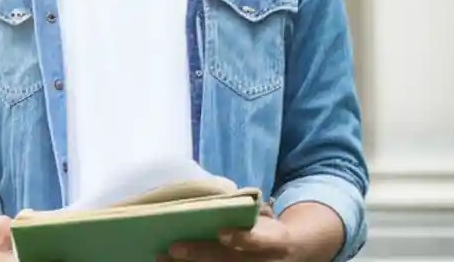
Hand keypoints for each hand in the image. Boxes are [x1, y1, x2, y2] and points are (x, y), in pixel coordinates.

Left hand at [162, 204, 297, 261]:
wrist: (293, 253)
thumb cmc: (269, 229)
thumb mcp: (266, 218)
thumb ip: (245, 211)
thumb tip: (214, 197)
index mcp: (276, 241)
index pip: (260, 241)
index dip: (242, 239)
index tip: (221, 233)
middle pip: (229, 261)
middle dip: (200, 255)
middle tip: (173, 248)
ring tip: (160, 258)